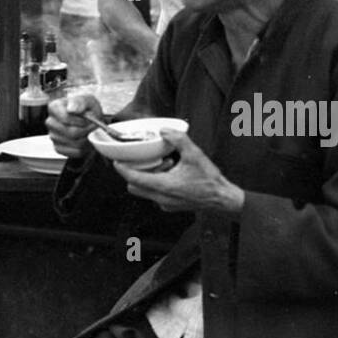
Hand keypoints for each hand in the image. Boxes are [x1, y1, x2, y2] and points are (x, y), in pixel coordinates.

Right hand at [48, 93, 103, 158]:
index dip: (80, 120)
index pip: (66, 118)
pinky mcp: (59, 148)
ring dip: (87, 138)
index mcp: (54, 107)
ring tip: (88, 131)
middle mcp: (51, 122)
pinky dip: (84, 148)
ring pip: (75, 143)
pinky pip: (75, 152)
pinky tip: (84, 139)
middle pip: (71, 132)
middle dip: (86, 130)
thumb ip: (79, 102)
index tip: (87, 118)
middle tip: (92, 125)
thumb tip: (72, 109)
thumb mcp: (88, 100)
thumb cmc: (87, 110)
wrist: (90, 121)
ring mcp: (53, 136)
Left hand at [113, 130, 243, 213]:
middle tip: (139, 161)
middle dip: (133, 174)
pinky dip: (156, 184)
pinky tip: (170, 173)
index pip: (134, 178)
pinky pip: (155, 195)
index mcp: (164, 186)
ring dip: (147, 178)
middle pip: (134, 187)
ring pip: (145, 191)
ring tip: (162, 165)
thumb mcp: (195, 155)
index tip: (116, 162)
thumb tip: (165, 130)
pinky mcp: (170, 206)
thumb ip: (178, 139)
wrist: (221, 199)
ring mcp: (165, 204)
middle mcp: (161, 198)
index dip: (123, 170)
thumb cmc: (210, 181)